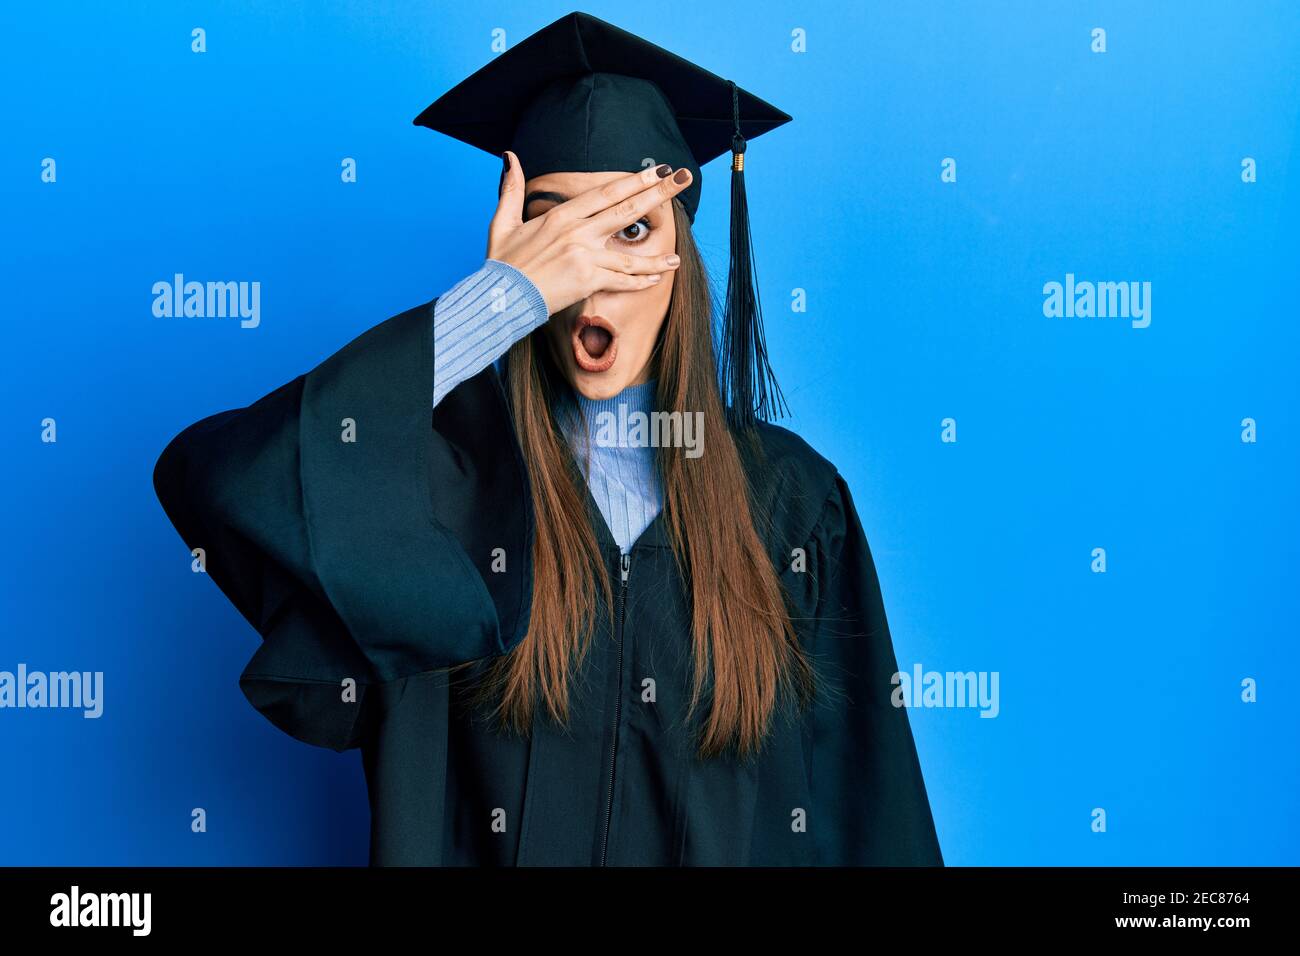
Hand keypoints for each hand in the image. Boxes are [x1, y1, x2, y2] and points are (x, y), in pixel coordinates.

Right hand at [486, 151, 690, 315]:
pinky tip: (655, 280)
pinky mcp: (587, 281)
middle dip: (658, 193)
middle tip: (683, 179)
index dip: (634, 180)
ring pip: (630, 254)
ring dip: (656, 256)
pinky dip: (639, 281)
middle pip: (626, 209)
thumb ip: (512, 189)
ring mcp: (584, 257)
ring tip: (676, 257)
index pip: (605, 192)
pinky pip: (621, 280)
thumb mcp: (503, 222)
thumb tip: (510, 157)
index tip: (657, 170)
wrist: (499, 297)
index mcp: (561, 216)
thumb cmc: (502, 264)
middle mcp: (577, 233)